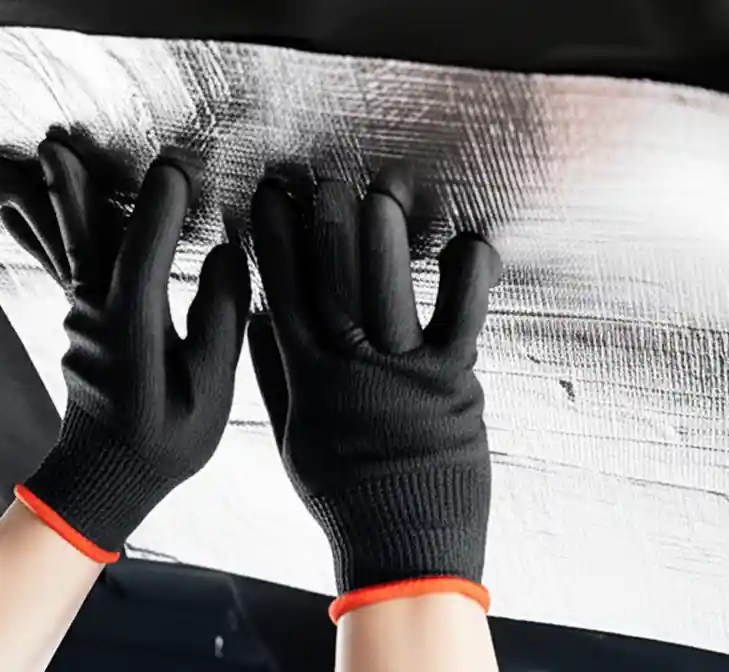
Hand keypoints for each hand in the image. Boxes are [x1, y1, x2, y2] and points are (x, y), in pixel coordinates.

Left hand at [0, 139, 250, 559]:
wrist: (107, 478)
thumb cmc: (165, 441)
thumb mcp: (209, 393)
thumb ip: (220, 320)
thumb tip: (227, 253)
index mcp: (134, 330)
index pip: (144, 255)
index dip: (158, 208)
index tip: (175, 165)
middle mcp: (98, 315)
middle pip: (84, 239)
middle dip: (73, 191)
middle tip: (56, 146)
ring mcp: (81, 316)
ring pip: (63, 245)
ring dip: (47, 199)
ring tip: (27, 159)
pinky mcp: (78, 319)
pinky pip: (54, 262)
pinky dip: (37, 227)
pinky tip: (15, 202)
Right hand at [247, 166, 500, 619]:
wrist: (403, 550)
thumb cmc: (347, 496)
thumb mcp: (294, 437)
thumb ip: (276, 375)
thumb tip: (259, 317)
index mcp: (308, 378)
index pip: (282, 294)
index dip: (274, 241)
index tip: (270, 197)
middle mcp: (351, 368)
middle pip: (332, 282)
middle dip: (327, 223)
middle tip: (326, 178)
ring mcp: (403, 375)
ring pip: (387, 292)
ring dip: (384, 237)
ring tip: (382, 189)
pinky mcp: (454, 385)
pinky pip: (464, 320)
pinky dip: (469, 279)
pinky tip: (469, 240)